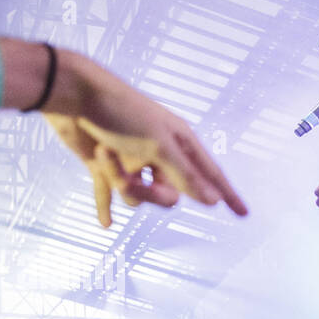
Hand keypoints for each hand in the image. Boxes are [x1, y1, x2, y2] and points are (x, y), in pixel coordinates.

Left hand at [45, 57, 246, 227]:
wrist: (75, 95)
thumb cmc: (120, 113)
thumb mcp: (158, 146)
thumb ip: (185, 175)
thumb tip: (212, 200)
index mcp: (179, 141)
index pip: (209, 174)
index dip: (227, 193)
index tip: (243, 213)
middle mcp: (158, 152)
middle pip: (167, 195)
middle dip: (149, 193)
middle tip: (131, 180)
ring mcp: (131, 160)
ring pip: (135, 195)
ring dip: (119, 181)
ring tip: (105, 155)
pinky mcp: (104, 165)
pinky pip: (107, 193)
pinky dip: (105, 205)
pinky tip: (106, 223)